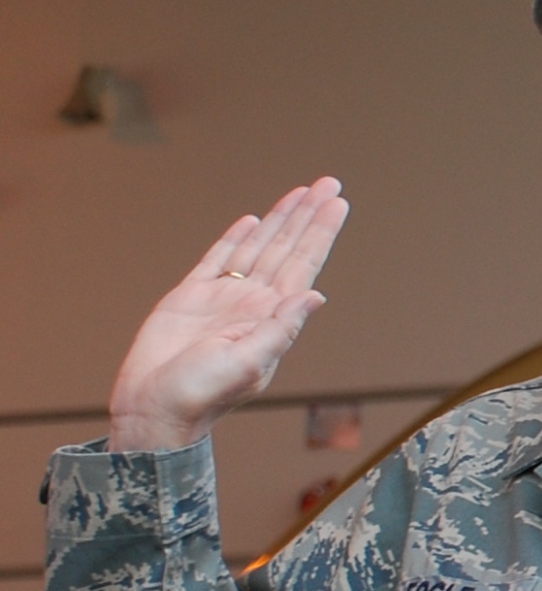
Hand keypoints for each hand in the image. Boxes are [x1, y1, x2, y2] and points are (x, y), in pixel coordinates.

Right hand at [107, 178, 347, 451]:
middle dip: (307, 215)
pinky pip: (218, 258)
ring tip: (299, 192)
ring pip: (257, 247)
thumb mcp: (249, 363)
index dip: (320, 232)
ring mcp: (223, 297)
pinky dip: (235, 238)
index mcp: (272, 316)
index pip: (304, 264)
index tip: (337, 203)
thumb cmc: (203, 395)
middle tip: (328, 183)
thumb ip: (281, 329)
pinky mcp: (191, 296)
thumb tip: (316, 295)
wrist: (156, 408)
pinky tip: (253, 220)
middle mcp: (253, 302)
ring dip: (279, 219)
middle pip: (286, 248)